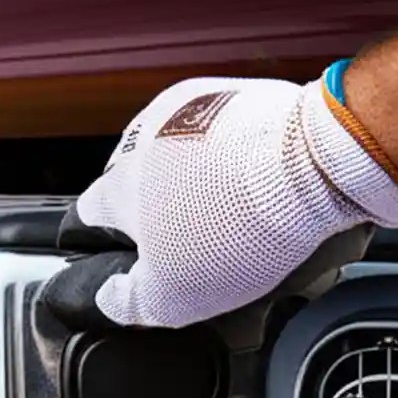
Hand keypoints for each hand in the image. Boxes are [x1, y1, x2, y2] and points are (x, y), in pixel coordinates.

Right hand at [43, 75, 397, 329]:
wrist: (309, 166)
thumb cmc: (239, 231)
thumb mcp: (173, 299)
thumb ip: (129, 303)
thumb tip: (111, 300)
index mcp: (117, 187)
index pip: (88, 214)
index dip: (104, 240)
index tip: (125, 255)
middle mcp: (141, 137)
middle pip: (135, 181)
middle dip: (156, 209)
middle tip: (191, 240)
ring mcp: (190, 108)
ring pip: (177, 152)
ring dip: (194, 178)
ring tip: (230, 210)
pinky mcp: (235, 94)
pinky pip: (221, 132)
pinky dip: (231, 156)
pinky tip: (256, 181)